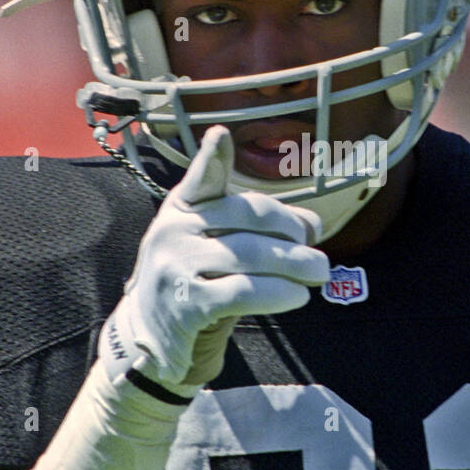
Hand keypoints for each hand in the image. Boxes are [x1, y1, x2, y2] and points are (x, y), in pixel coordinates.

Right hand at [103, 125, 328, 394]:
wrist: (151, 335)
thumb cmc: (197, 279)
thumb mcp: (220, 245)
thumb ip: (262, 230)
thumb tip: (313, 225)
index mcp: (182, 207)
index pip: (201, 177)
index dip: (212, 156)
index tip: (220, 134)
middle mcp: (173, 230)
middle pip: (247, 217)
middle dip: (290, 234)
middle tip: (318, 255)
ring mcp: (176, 266)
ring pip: (250, 255)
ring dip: (294, 265)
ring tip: (319, 273)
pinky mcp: (186, 304)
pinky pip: (243, 291)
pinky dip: (278, 293)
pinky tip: (297, 296)